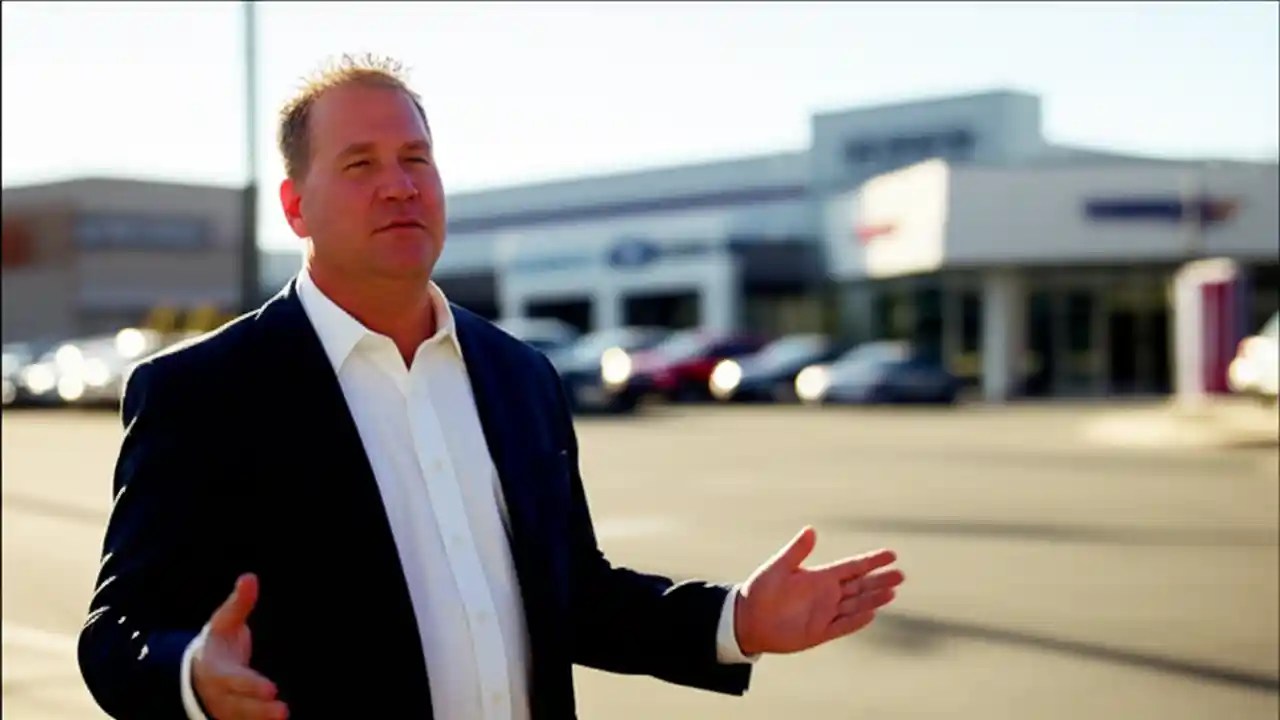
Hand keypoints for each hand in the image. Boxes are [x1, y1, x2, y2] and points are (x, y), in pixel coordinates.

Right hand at [192, 574, 288, 719]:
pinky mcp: (236, 716)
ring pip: (243, 718)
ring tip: (283, 716)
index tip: (272, 688)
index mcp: (216, 670)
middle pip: (239, 706)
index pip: (234, 679)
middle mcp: (220, 694)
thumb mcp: (224, 622)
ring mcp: (226, 708)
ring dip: (262, 719)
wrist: (196, 671)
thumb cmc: (217, 644)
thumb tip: (250, 577)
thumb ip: (239, 604)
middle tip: (282, 709)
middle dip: (259, 710)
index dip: (251, 685)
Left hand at [733, 527, 902, 655]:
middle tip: (901, 575)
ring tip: (892, 592)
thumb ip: (796, 551)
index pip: (852, 567)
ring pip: (855, 605)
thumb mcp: (778, 568)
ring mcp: (825, 613)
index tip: (891, 555)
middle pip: (860, 586)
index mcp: (819, 576)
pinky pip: (843, 626)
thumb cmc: (760, 590)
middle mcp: (826, 594)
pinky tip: (872, 614)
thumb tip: (811, 529)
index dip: (871, 561)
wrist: (747, 620)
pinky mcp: (819, 632)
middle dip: (880, 580)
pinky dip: (857, 621)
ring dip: (873, 599)